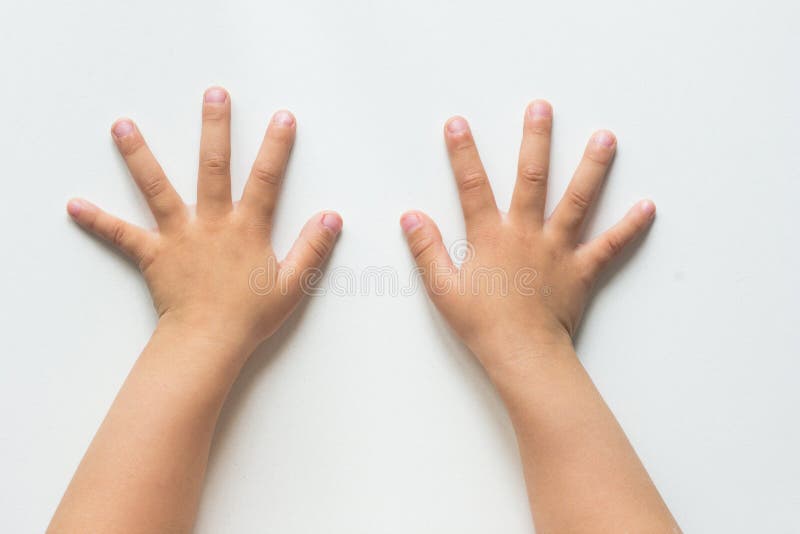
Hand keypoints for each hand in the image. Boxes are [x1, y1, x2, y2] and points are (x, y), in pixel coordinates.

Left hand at [68, 87, 341, 354]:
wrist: (209, 343)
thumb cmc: (250, 316)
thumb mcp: (292, 284)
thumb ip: (312, 248)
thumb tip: (332, 217)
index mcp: (246, 229)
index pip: (266, 180)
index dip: (276, 148)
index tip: (282, 118)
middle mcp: (211, 223)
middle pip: (213, 167)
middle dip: (216, 128)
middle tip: (213, 94)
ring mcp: (178, 236)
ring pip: (157, 188)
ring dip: (139, 155)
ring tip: (122, 125)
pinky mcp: (152, 254)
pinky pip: (122, 234)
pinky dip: (98, 220)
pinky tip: (73, 205)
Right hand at [401, 100, 653, 367]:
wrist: (522, 354)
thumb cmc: (482, 324)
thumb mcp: (443, 288)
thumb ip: (427, 249)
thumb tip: (411, 216)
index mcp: (491, 237)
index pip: (473, 186)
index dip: (463, 153)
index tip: (458, 123)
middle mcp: (527, 234)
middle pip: (532, 178)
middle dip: (536, 140)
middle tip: (542, 107)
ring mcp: (558, 249)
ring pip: (578, 200)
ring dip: (592, 167)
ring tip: (605, 137)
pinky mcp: (581, 270)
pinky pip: (609, 245)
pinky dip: (629, 227)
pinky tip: (647, 206)